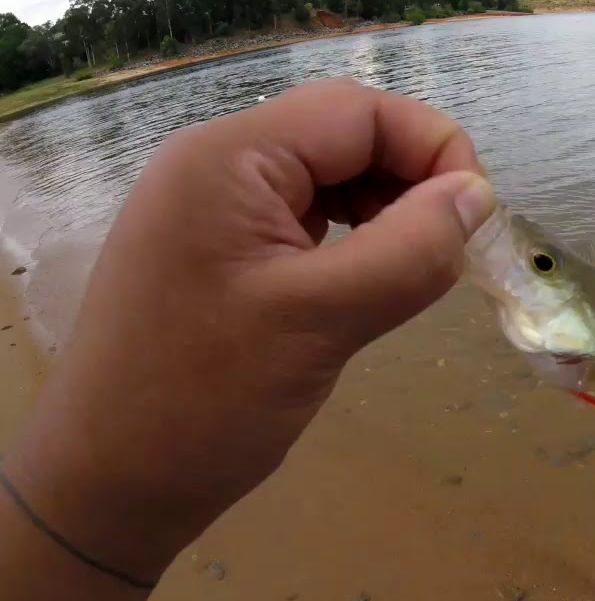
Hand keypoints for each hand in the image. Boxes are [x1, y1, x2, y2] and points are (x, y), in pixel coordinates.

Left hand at [3, 78, 495, 580]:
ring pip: (330, 176)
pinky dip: (353, 238)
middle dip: (413, 181)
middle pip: (345, 135)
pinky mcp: (219, 250)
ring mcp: (213, 208)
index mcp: (229, 159)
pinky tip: (368, 282)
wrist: (109, 488)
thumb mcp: (321, 321)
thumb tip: (480, 197)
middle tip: (453, 252)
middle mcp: (216, 165)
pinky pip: (304, 217)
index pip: (360, 112)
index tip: (478, 223)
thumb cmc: (205, 402)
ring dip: (387, 210)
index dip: (435, 151)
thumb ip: (410, 250)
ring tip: (414, 271)